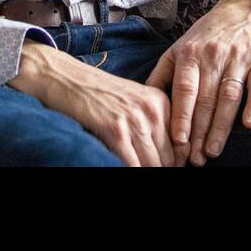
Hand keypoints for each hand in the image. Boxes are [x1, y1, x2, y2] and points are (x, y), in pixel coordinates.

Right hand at [9, 41, 180, 165]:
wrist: (69, 79)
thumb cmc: (99, 94)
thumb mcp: (135, 100)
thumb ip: (154, 122)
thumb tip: (170, 157)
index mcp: (160, 102)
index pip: (181, 144)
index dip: (175, 162)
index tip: (166, 166)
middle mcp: (152, 110)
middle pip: (168, 158)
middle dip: (160, 168)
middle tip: (147, 168)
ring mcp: (134, 121)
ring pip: (153, 165)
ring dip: (145, 170)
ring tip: (135, 166)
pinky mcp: (116, 131)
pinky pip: (132, 165)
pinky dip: (128, 169)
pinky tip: (118, 165)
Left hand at [144, 0, 250, 165]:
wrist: (246, 8)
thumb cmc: (208, 33)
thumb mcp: (180, 46)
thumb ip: (163, 73)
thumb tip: (144, 99)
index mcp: (190, 53)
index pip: (184, 89)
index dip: (181, 116)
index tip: (177, 141)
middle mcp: (213, 55)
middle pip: (206, 98)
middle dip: (199, 131)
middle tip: (195, 158)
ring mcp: (238, 57)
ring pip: (229, 96)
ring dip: (221, 126)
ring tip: (214, 150)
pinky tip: (247, 123)